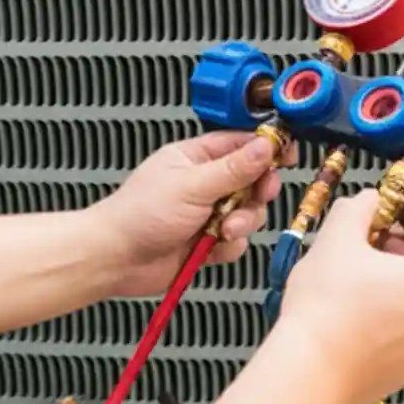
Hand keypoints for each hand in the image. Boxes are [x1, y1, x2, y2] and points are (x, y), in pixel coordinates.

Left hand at [88, 131, 294, 297]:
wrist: (117, 259)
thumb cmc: (138, 214)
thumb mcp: (192, 185)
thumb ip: (234, 168)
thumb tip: (265, 145)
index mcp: (196, 157)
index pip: (241, 144)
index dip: (267, 149)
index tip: (286, 154)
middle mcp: (204, 182)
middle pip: (252, 180)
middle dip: (256, 191)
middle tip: (257, 195)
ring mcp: (207, 212)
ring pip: (249, 213)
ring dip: (241, 222)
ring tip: (222, 229)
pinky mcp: (208, 241)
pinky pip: (237, 241)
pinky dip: (229, 245)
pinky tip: (211, 246)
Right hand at [275, 190, 403, 403]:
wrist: (310, 369)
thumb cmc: (325, 310)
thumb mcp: (338, 237)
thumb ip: (359, 207)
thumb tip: (368, 201)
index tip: (395, 212)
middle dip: (401, 250)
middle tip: (368, 242)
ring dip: (395, 282)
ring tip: (356, 278)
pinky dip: (391, 314)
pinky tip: (356, 310)